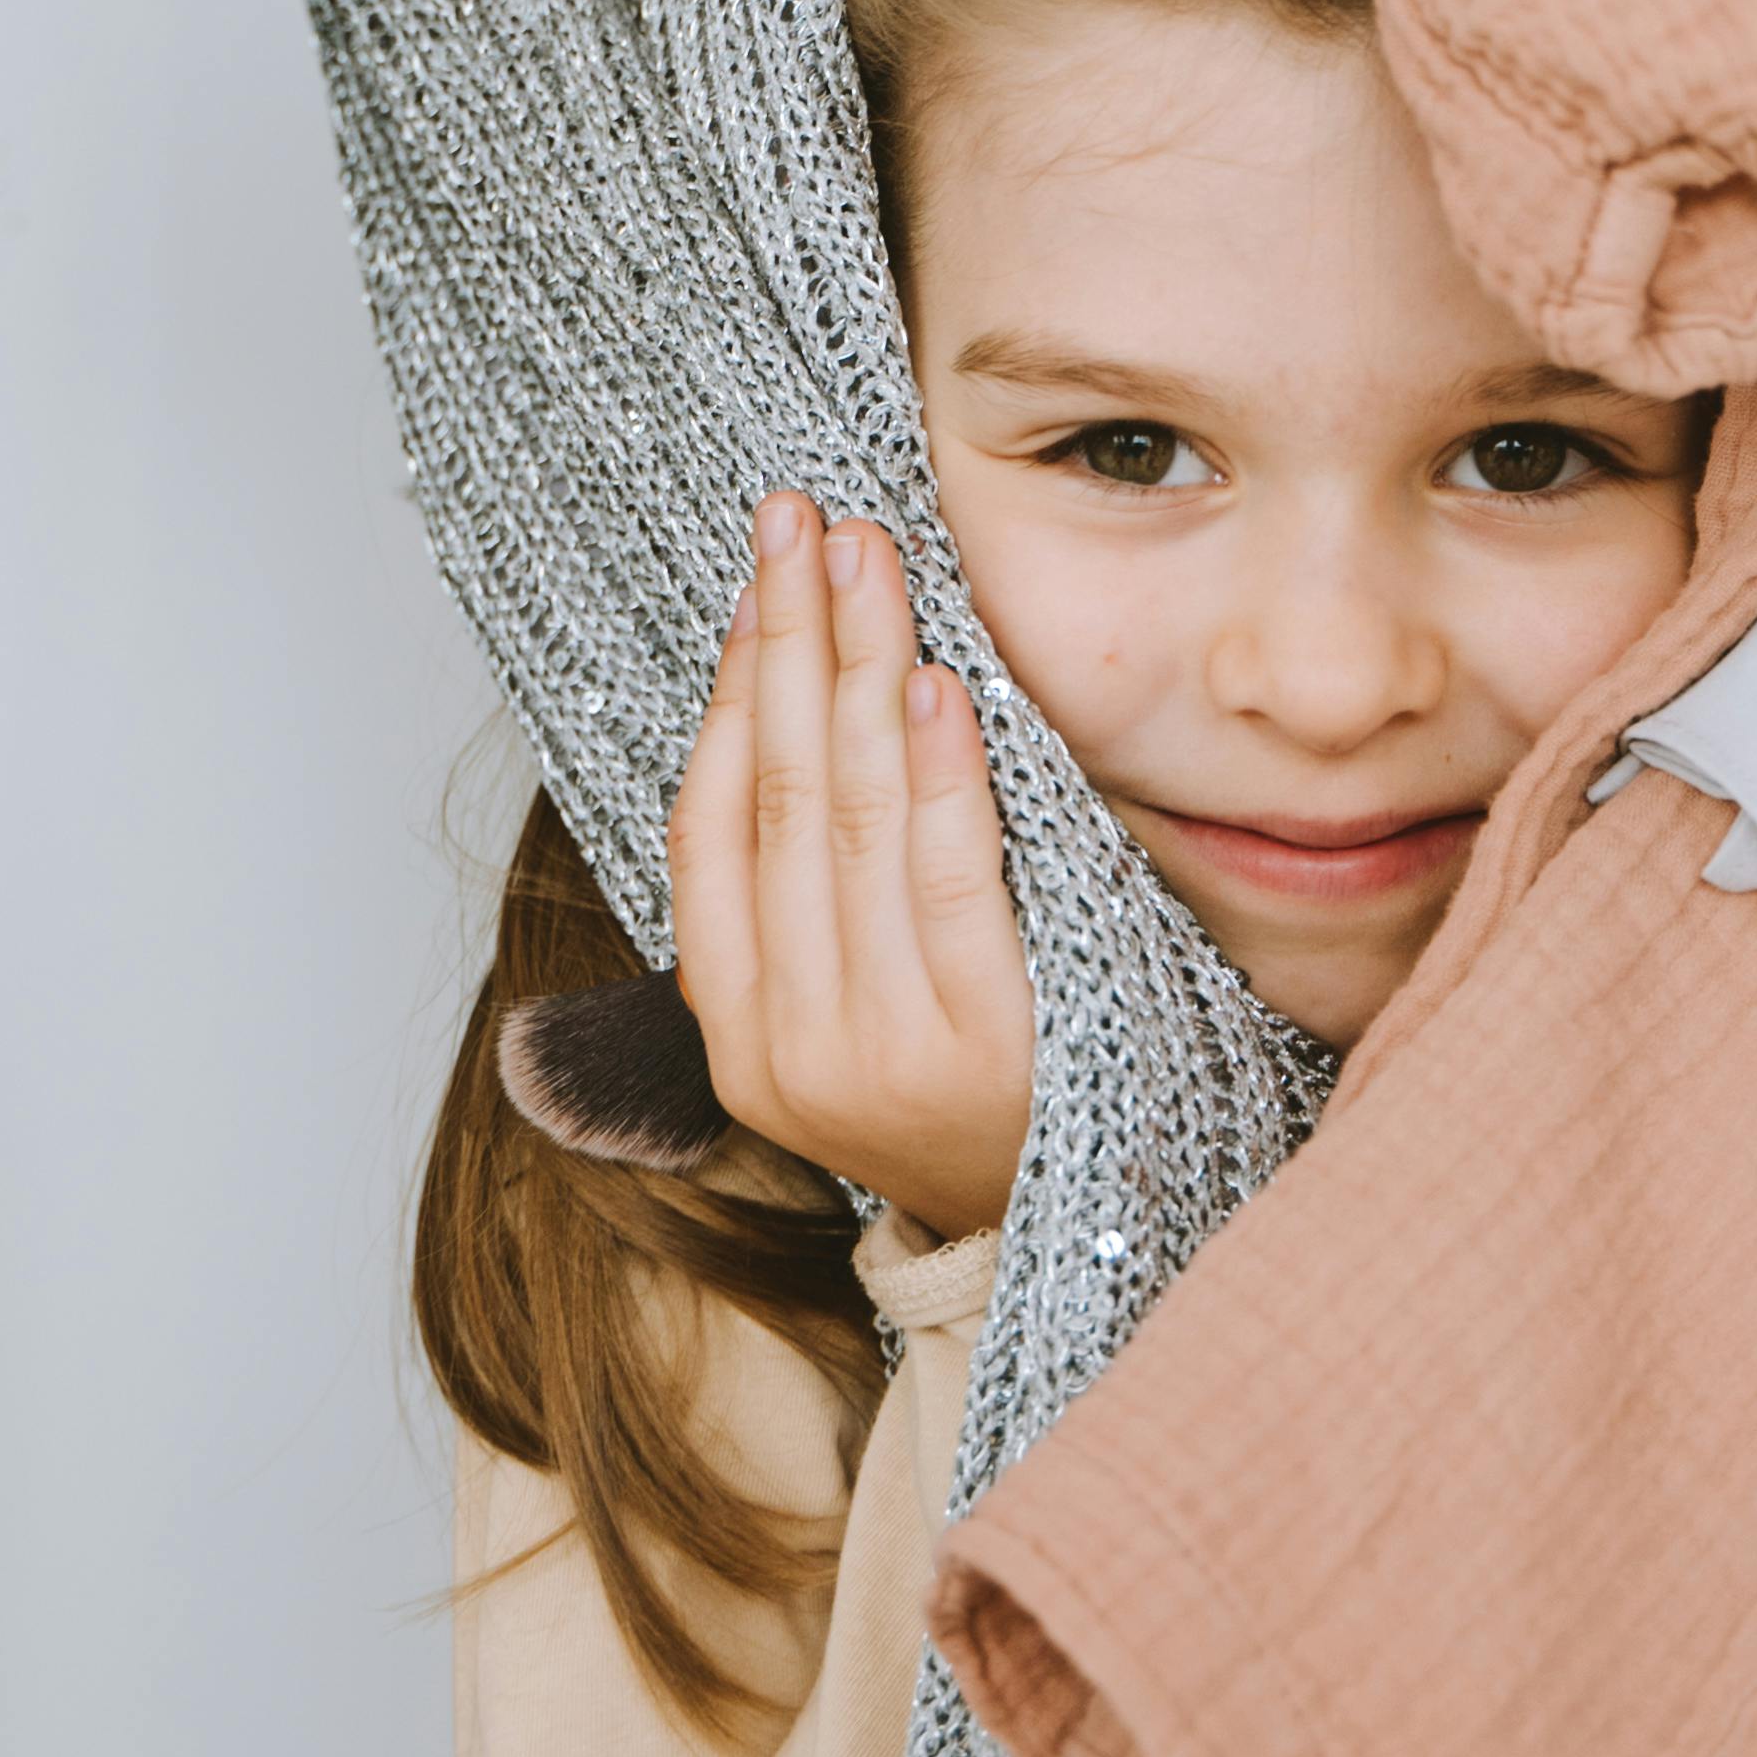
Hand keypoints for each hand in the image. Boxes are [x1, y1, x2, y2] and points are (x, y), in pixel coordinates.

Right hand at [667, 490, 1034, 1238]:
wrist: (1051, 1233)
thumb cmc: (956, 1097)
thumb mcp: (849, 1016)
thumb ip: (809, 899)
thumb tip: (788, 704)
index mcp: (734, 1026)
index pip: (705, 829)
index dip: (728, 691)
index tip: (757, 585)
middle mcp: (787, 1038)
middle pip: (776, 794)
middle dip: (787, 641)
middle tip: (803, 522)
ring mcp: (877, 1046)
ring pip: (848, 819)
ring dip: (854, 671)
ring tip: (865, 563)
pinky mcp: (982, 1044)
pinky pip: (948, 879)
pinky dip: (937, 774)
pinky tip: (930, 683)